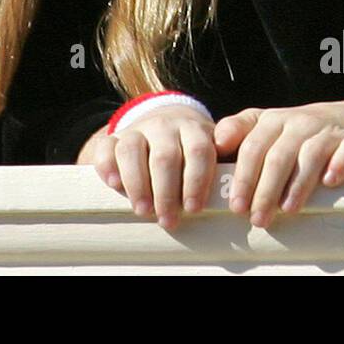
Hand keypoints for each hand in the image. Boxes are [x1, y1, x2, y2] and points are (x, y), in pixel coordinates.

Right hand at [78, 105, 215, 230]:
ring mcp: (137, 129)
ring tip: (143, 211)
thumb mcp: (214, 151)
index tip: (194, 209)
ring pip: (132, 150)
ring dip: (138, 183)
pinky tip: (115, 185)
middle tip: (168, 221)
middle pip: (165, 156)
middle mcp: (165, 125)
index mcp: (193, 129)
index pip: (198, 151)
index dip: (196, 181)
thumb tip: (236, 197)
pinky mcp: (114, 137)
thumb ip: (225, 167)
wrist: (165, 123)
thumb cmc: (192, 152)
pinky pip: (106, 147)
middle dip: (167, 192)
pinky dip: (108, 167)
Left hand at [213, 102, 343, 226]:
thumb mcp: (270, 127)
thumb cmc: (304, 132)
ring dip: (297, 184)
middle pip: (277, 155)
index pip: (252, 146)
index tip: (234, 206)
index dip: (242, 177)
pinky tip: (330, 182)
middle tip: (256, 218)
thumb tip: (214, 145)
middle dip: (264, 188)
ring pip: (310, 155)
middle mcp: (299, 123)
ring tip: (287, 210)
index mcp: (273, 121)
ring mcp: (329, 131)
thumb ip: (241, 133)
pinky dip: (339, 165)